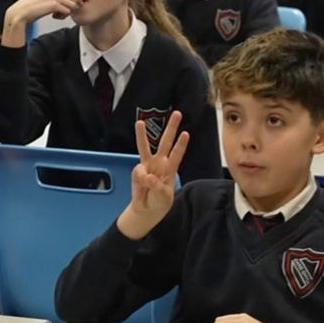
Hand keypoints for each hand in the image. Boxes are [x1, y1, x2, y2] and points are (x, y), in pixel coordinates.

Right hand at [1, 0, 78, 46]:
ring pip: (73, 5)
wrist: (22, 12)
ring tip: (58, 14)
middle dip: (72, 5)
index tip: (64, 5)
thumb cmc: (35, 6)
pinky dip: (63, 16)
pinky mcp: (54, 4)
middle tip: (62, 11)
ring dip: (68, 11)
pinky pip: (68, 11)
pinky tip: (54, 17)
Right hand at [116, 111, 188, 239]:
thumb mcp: (163, 197)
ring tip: (139, 123)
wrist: (147, 209)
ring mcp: (147, 165)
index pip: (177, 154)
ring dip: (142, 135)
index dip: (181, 145)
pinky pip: (138, 171)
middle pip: (165, 142)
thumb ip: (156, 186)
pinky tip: (143, 185)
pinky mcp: (138, 171)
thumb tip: (147, 175)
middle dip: (171, 128)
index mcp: (171, 167)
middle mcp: (160, 162)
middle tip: (177, 113)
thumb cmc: (160, 201)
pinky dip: (140, 178)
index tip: (186, 134)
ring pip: (145, 147)